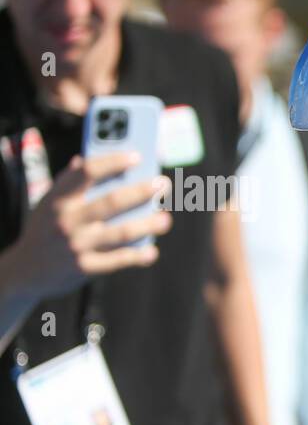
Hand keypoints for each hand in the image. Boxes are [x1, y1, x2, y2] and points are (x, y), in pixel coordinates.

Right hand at [11, 153, 170, 298]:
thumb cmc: (48, 227)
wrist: (26, 269)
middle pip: (111, 202)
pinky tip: (151, 251)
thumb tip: (97, 157)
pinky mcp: (84, 267)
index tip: (137, 156)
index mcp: (60, 197)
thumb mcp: (51, 201)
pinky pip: (117, 260)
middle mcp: (67, 219)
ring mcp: (76, 244)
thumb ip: (73, 181)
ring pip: (120, 232)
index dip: (113, 162)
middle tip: (163, 184)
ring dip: (147, 225)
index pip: (87, 172)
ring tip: (165, 219)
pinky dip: (137, 256)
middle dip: (140, 192)